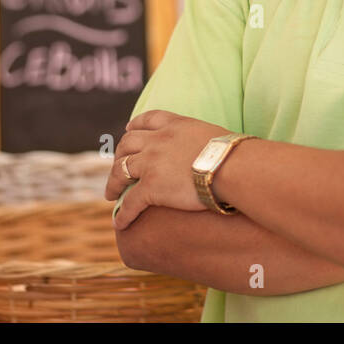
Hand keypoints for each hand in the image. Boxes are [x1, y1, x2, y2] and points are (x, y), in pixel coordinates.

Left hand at [106, 110, 230, 228]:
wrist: (231, 166)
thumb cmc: (233, 154)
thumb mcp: (213, 134)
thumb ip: (201, 139)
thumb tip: (213, 150)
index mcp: (174, 125)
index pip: (147, 120)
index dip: (134, 126)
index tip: (128, 129)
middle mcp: (157, 140)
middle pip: (127, 144)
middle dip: (119, 156)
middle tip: (117, 168)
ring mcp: (151, 163)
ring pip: (121, 171)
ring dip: (113, 183)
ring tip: (110, 194)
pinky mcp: (150, 187)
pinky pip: (130, 202)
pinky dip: (122, 214)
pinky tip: (119, 223)